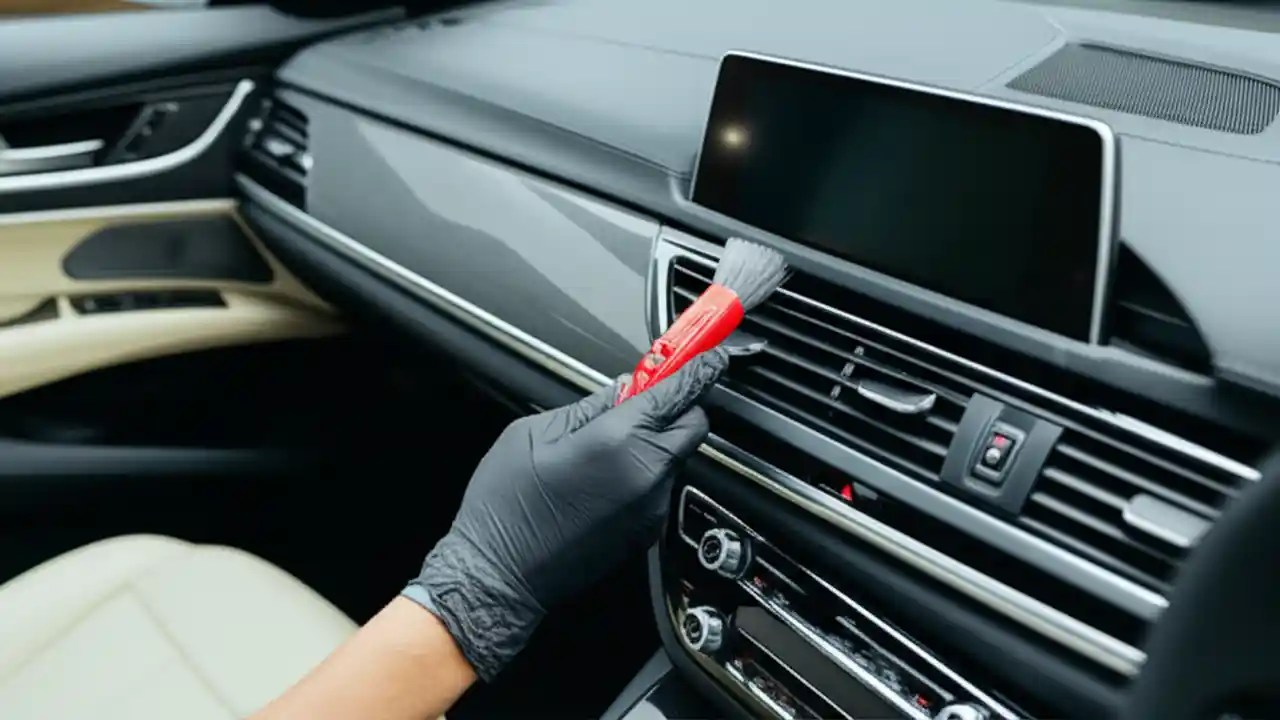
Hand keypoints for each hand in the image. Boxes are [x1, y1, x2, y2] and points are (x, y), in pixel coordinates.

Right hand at [402, 349, 728, 680]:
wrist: (499, 578)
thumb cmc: (504, 508)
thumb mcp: (532, 435)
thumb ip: (587, 407)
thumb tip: (621, 390)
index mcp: (616, 441)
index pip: (678, 392)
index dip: (699, 367)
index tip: (711, 354)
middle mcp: (645, 474)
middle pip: (693, 424)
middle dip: (679, 406)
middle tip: (647, 398)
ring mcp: (650, 507)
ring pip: (677, 456)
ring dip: (657, 441)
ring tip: (605, 447)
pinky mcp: (647, 532)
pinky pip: (659, 486)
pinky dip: (644, 472)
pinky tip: (602, 479)